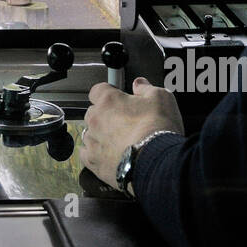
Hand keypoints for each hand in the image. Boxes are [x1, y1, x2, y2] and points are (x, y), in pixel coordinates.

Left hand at [79, 76, 183, 191]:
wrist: (157, 162)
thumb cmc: (158, 130)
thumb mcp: (161, 98)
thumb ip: (146, 88)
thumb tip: (139, 84)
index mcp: (109, 101)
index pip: (98, 90)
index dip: (108, 93)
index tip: (117, 98)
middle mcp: (96, 119)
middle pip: (93, 112)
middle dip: (105, 115)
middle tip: (123, 122)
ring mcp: (93, 141)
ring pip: (89, 133)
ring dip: (99, 135)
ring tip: (118, 141)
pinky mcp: (94, 162)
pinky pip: (85, 154)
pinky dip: (93, 153)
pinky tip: (106, 155)